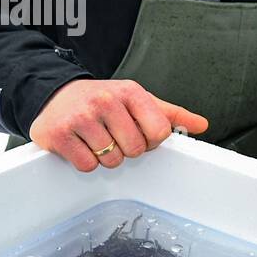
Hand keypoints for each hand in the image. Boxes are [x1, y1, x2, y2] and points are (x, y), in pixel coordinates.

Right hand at [28, 78, 208, 172]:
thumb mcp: (136, 100)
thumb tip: (201, 125)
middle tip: (112, 135)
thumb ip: (169, 114)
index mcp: (130, 91)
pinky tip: (80, 144)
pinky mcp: (60, 134)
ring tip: (95, 138)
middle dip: (125, 149)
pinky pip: (87, 165)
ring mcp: (81, 117)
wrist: (55, 95)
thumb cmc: (100, 100)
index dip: (150, 140)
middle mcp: (105, 100)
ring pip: (111, 160)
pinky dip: (85, 161)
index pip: (160, 132)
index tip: (138, 132)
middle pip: (135, 149)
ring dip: (105, 157)